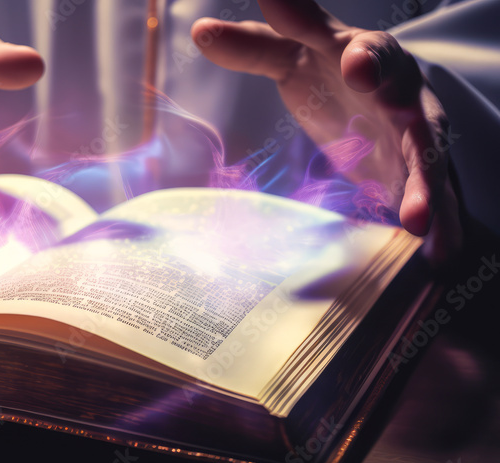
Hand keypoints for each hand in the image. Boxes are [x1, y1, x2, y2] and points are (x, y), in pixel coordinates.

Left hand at [192, 0, 460, 262]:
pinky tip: (439, 252)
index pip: (372, 50)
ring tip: (417, 220)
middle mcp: (401, 92)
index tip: (356, 64)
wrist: (372, 89)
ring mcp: (414, 134)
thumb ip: (253, 45)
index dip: (367, 57)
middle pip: (409, 102)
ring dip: (426, 187)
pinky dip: (438, 222)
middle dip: (408, 115)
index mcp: (368, 56)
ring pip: (428, 156)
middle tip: (399, 122)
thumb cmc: (328, 67)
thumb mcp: (290, 54)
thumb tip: (202, 31)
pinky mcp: (414, 172)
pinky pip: (432, 196)